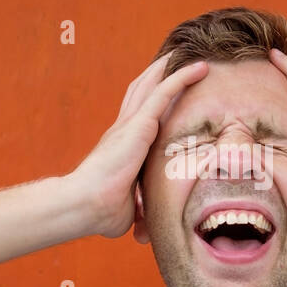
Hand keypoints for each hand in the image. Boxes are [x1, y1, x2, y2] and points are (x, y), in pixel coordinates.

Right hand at [67, 56, 208, 237]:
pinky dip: (182, 77)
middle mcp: (125, 129)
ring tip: (189, 55)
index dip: (150, 102)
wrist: (86, 205)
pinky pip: (164, 92)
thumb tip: (145, 231)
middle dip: (157, 74)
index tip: (164, 92)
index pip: (138, 117)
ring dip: (170, 68)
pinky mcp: (139, 123)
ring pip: (152, 85)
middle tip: (174, 59)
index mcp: (122, 146)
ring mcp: (131, 124)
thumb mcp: (130, 210)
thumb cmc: (102, 211)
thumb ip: (140, 212)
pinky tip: (200, 67)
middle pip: (142, 92)